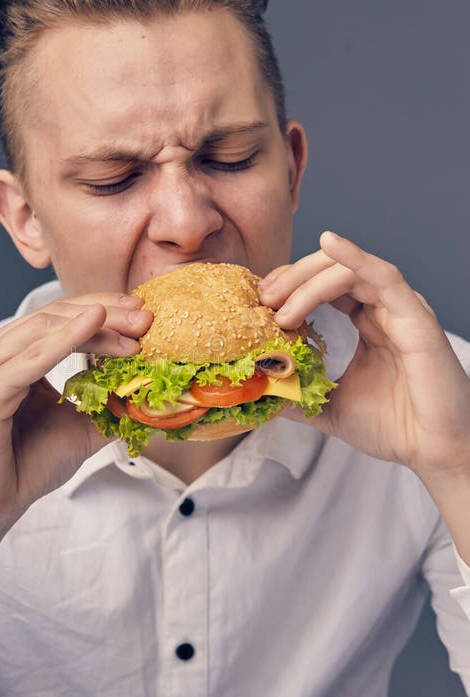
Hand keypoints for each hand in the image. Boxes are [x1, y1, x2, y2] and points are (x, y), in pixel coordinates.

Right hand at [0, 293, 152, 554]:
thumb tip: (150, 391)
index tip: (143, 314)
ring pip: (46, 329)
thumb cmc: (25, 466)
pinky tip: (95, 323)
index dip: (103, 310)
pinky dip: (66, 339)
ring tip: (133, 327)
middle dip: (106, 313)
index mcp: (9, 354)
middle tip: (145, 317)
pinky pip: (32, 358)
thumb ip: (108, 404)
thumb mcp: (80, 428)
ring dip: (95, 325)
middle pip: (55, 316)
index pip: (59, 318)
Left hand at [259, 232, 469, 484]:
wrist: (435, 452)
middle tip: (263, 299)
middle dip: (292, 279)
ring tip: (280, 304)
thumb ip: (299, 393)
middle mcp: (384, 309)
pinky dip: (354, 257)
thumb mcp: (330, 406)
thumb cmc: (395, 427)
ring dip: (308, 280)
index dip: (291, 286)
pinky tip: (328, 244)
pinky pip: (383, 275)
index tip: (260, 301)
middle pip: (332, 271)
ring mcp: (401, 309)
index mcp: (368, 322)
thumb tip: (260, 389)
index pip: (325, 286)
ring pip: (349, 272)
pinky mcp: (415, 316)